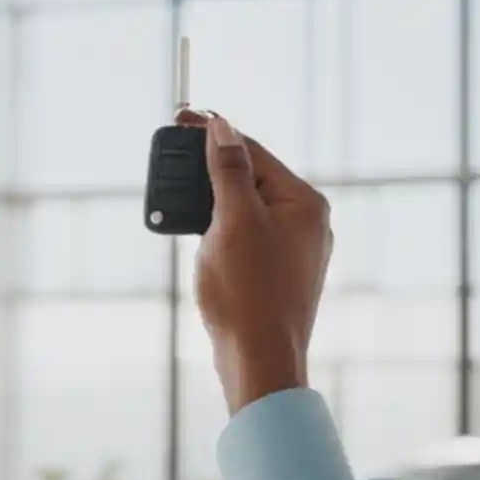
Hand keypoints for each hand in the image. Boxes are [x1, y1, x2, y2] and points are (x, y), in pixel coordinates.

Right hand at [179, 111, 332, 414]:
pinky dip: (218, 234)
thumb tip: (222, 126)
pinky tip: (199, 242)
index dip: (214, 134)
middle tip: (173, 159)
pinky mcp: (276, 276)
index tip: (182, 117)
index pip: (253, 152)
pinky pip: (244, 239)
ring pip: (245, 211)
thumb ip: (227, 170)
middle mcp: (306, 223)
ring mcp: (294, 252)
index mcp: (304, 203)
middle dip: (210, 172)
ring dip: (211, 205)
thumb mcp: (233, 221)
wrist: (259, 362)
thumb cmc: (248, 293)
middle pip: (250, 179)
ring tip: (180, 205)